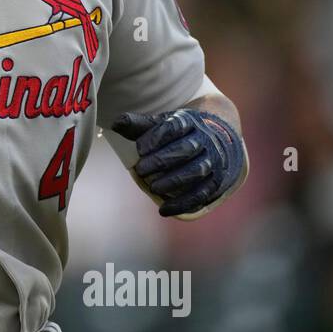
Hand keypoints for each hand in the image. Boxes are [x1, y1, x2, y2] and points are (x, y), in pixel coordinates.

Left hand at [111, 109, 243, 216]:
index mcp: (188, 121)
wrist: (216, 141)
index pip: (174, 126)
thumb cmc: (179, 134)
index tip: (140, 149)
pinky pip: (202, 194)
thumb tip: (116, 123)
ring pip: (196, 171)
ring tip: (153, 188)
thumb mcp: (161, 125)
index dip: (156, 137)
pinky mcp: (216, 181)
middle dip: (162, 160)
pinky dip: (183, 203)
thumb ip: (139, 125)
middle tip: (141, 170)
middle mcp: (204, 139)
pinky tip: (163, 210)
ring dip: (173, 181)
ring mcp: (213, 160)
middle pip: (186, 149)